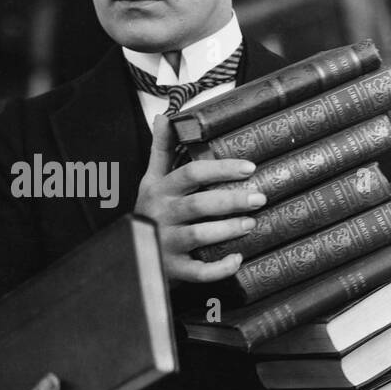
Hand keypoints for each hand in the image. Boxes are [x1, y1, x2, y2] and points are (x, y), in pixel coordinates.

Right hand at [134, 114, 266, 283]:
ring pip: (197, 235)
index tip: (249, 167)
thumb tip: (164, 117)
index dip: (220, 169)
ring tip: (251, 224)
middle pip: (198, 204)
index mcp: (160, 190)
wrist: (131, 253)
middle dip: (230, 200)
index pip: (190, 173)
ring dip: (227, 229)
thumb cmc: (149, 212)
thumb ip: (160, 150)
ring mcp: (166, 242)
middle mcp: (161, 215)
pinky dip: (218, 268)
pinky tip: (237, 259)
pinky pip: (197, 271)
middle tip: (259, 197)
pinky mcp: (172, 269)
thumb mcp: (150, 180)